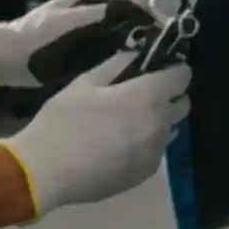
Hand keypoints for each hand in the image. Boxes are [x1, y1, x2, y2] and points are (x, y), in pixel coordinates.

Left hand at [0, 0, 156, 87]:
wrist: (5, 59)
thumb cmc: (33, 38)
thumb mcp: (65, 24)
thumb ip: (98, 15)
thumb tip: (134, 11)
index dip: (151, 12)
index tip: (164, 33)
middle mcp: (96, 6)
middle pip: (133, 13)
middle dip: (148, 28)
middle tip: (163, 51)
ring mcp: (93, 25)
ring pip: (126, 29)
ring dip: (139, 41)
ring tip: (153, 60)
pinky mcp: (88, 42)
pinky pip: (115, 44)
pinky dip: (126, 52)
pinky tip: (134, 67)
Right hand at [0, 51, 190, 217]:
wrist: (46, 172)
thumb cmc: (63, 121)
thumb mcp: (85, 83)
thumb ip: (117, 64)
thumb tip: (136, 55)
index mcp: (147, 97)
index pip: (182, 76)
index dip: (173, 70)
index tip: (158, 70)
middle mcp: (159, 125)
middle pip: (182, 104)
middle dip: (169, 95)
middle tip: (142, 94)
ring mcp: (155, 152)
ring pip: (170, 129)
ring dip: (158, 121)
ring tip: (127, 122)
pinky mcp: (145, 173)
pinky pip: (156, 151)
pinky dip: (146, 144)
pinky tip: (119, 145)